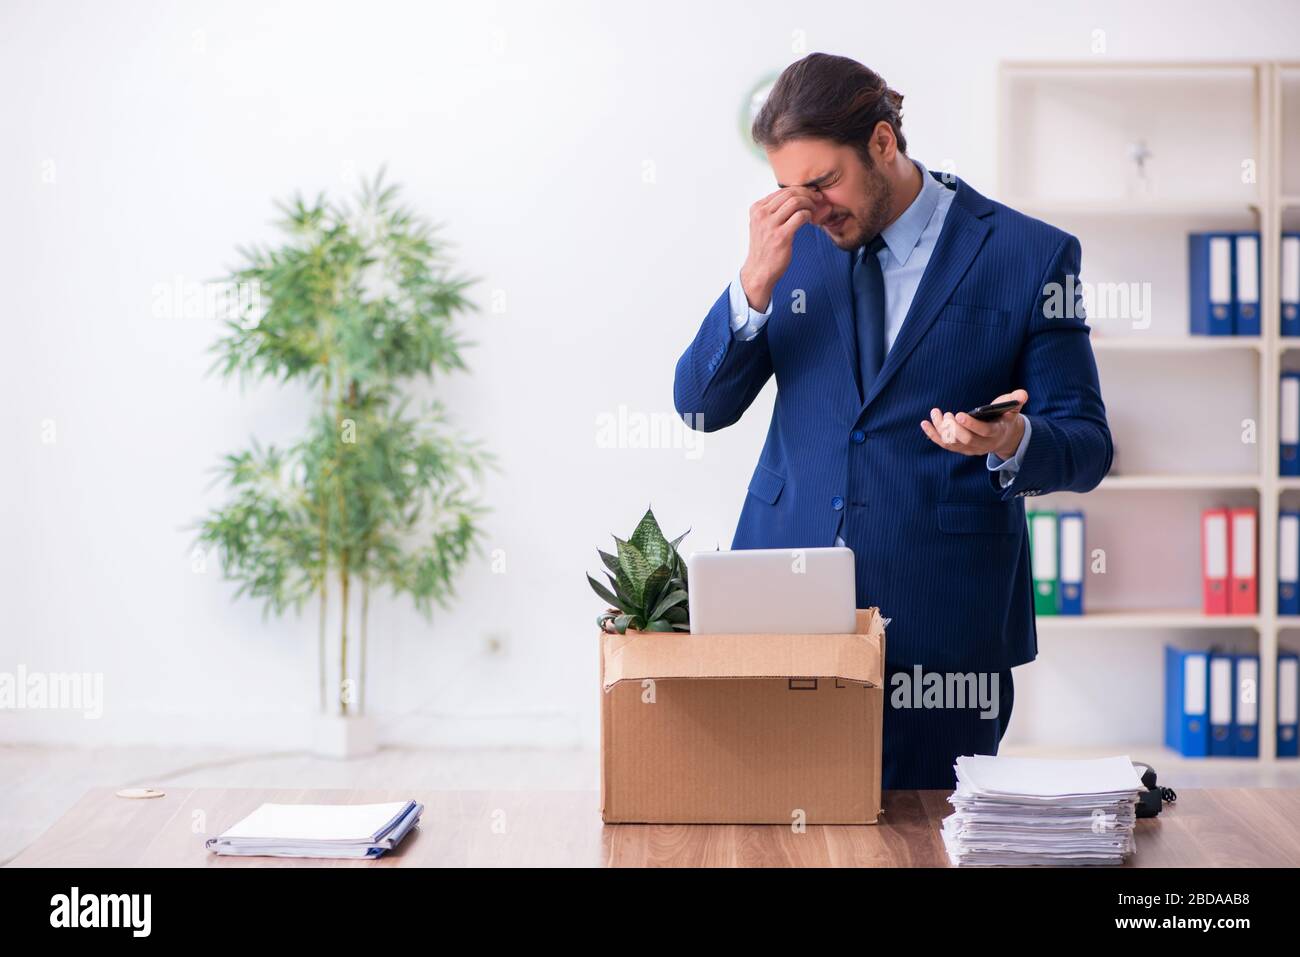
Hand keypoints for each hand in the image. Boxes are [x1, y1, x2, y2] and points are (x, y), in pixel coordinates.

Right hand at [739, 186, 817, 311]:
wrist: (759, 270)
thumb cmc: (765, 248)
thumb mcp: (762, 224)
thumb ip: (773, 210)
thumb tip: (796, 196)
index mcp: (756, 209)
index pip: (781, 191)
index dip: (800, 189)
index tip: (811, 193)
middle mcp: (761, 214)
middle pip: (790, 194)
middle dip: (807, 194)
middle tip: (817, 199)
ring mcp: (770, 225)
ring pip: (796, 202)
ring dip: (809, 203)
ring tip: (814, 210)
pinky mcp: (781, 236)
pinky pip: (800, 216)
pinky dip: (809, 215)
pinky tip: (810, 220)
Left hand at [920, 389, 1027, 459]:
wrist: (1004, 437)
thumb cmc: (1006, 417)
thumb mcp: (1014, 409)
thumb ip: (1016, 401)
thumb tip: (1022, 394)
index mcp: (995, 433)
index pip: (983, 432)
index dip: (971, 425)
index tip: (959, 414)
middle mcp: (982, 445)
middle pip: (965, 440)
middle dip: (954, 427)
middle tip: (947, 414)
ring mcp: (970, 449)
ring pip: (953, 443)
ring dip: (941, 429)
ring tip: (935, 413)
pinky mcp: (960, 448)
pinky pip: (944, 444)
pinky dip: (933, 435)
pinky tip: (925, 423)